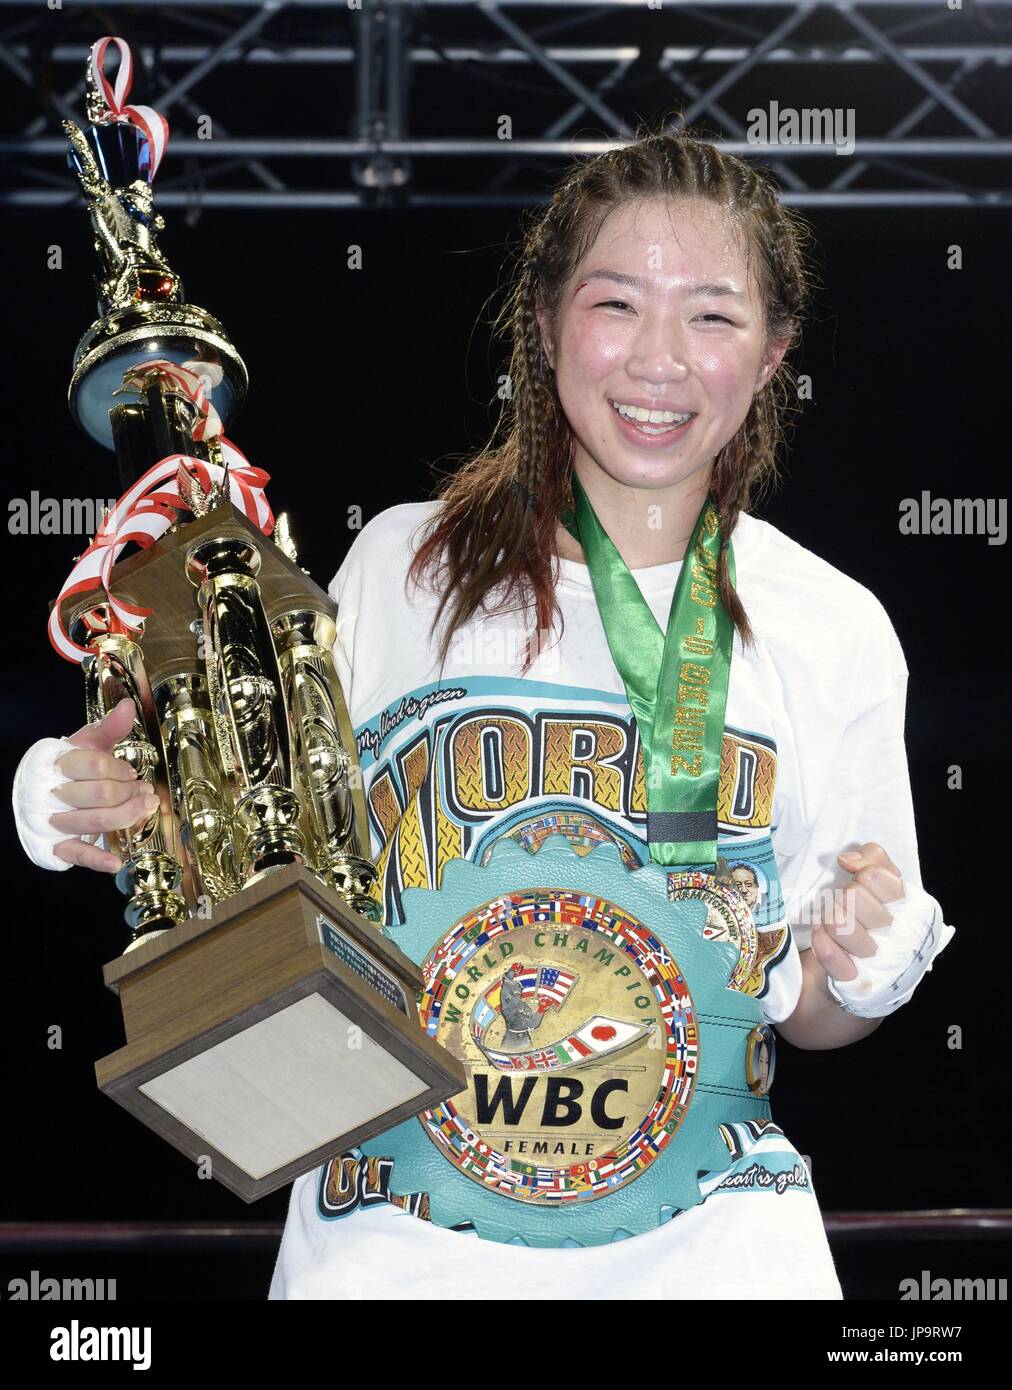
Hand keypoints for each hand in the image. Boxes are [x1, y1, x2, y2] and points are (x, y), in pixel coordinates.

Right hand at [48, 698, 160, 873]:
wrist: (36, 795)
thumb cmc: (69, 769)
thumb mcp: (86, 745)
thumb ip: (109, 728)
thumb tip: (128, 706)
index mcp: (61, 765)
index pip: (97, 765)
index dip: (121, 769)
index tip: (131, 773)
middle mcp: (56, 793)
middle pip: (103, 794)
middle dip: (131, 793)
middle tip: (145, 792)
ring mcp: (56, 821)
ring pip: (98, 821)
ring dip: (128, 815)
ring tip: (146, 807)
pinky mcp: (59, 846)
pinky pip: (79, 854)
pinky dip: (98, 860)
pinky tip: (117, 862)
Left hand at [809, 841, 904, 984]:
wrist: (842, 980)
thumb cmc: (862, 921)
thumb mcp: (875, 884)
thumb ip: (872, 859)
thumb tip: (847, 859)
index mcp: (907, 907)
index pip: (878, 875)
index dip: (862, 873)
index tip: (853, 877)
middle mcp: (898, 934)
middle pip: (854, 895)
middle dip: (841, 898)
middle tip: (843, 908)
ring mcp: (877, 960)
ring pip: (839, 922)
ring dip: (828, 919)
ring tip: (831, 926)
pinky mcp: (854, 982)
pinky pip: (831, 956)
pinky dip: (822, 943)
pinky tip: (820, 938)